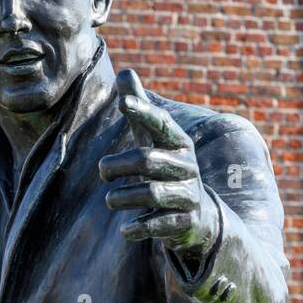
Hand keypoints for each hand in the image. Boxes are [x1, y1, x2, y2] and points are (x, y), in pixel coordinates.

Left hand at [99, 69, 218, 259]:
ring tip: (110, 199)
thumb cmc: (168, 170)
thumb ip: (141, 110)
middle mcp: (187, 167)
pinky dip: (139, 227)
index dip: (143, 112)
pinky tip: (124, 231)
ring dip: (124, 196)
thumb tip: (125, 72)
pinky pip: (159, 224)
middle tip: (102, 171)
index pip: (161, 123)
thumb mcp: (155, 141)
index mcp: (179, 143)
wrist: (200, 216)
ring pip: (153, 193)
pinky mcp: (185, 222)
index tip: (122, 103)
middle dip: (119, 166)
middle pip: (148, 160)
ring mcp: (188, 195)